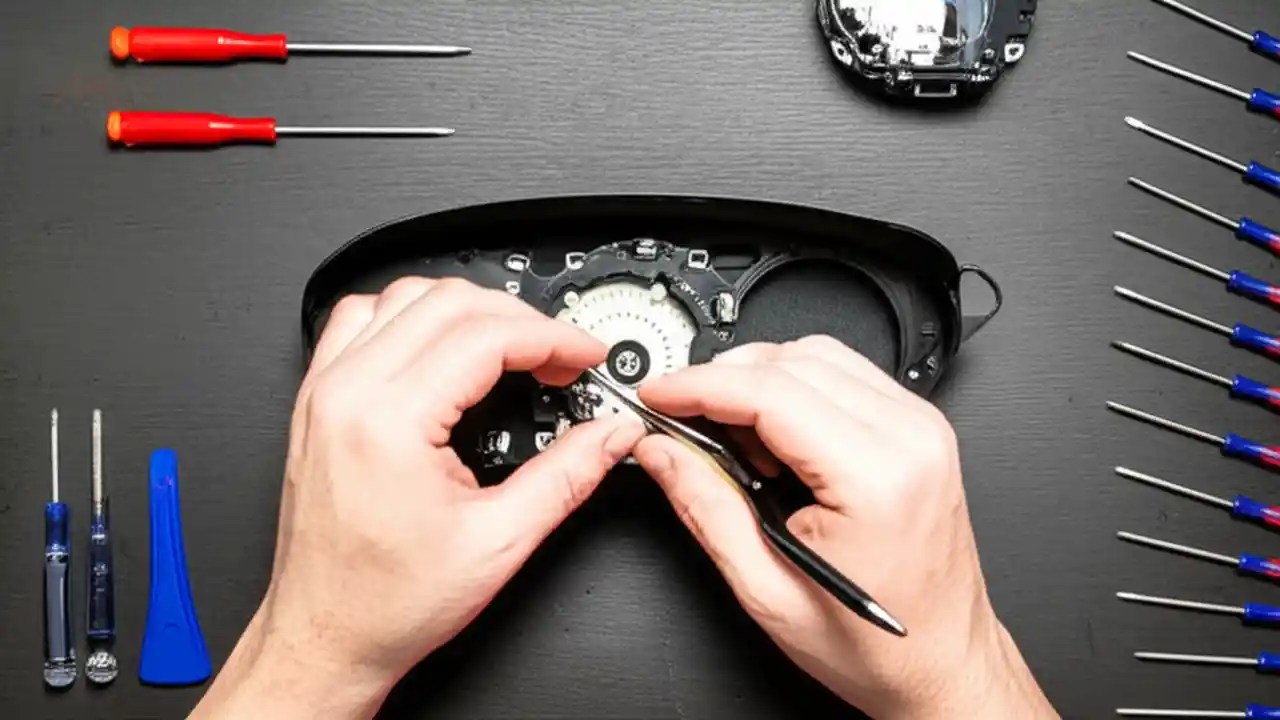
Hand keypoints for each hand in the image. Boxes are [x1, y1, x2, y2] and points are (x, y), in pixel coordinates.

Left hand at [191, 278, 644, 719]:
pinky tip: (440, 342)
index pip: (486, 335)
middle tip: (560, 358)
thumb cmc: (386, 603)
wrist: (326, 636)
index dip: (552, 337)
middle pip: (450, 302)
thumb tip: (611, 436)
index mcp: (389, 423)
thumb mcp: (499, 542)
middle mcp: (347, 394)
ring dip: (468, 308)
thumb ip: (568, 476)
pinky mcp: (316, 400)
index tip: (584, 354)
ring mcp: (324, 392)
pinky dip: (410, 314)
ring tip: (511, 344)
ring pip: (404, 295)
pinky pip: (359, 318)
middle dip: (521, 319)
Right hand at [631, 336, 1055, 718]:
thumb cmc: (875, 643)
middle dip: (723, 380)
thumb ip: (706, 508)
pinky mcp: (919, 427)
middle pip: (792, 360)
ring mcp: (921, 426)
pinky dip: (794, 388)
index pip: (770, 391)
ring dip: (758, 381)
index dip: (700, 385)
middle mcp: (909, 438)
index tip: (658, 394)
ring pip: (817, 354)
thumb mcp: (767, 590)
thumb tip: (663, 452)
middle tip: (682, 421)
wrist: (942, 664)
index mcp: (876, 479)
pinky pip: (844, 374)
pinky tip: (775, 437)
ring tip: (735, 443)